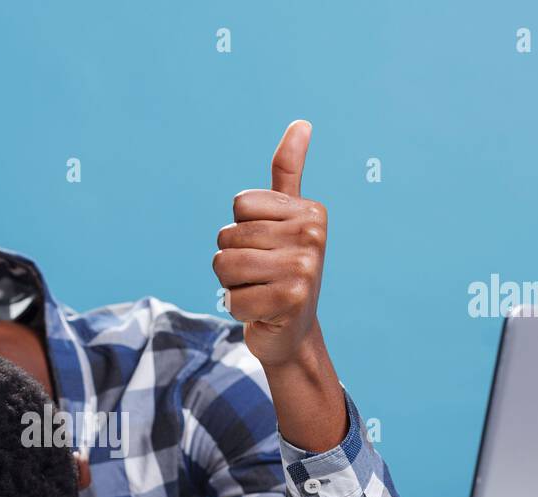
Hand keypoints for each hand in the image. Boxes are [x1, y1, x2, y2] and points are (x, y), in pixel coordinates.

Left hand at [213, 120, 325, 369]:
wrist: (293, 333)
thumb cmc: (282, 271)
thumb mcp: (285, 218)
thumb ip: (289, 172)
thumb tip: (302, 122)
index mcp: (311, 211)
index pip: (240, 204)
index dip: (241, 229)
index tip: (266, 247)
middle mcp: (313, 236)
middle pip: (228, 236)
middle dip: (232, 261)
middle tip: (261, 276)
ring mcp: (305, 268)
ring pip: (224, 265)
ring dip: (231, 285)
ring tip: (258, 292)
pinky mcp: (290, 300)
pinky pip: (231, 298)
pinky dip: (237, 309)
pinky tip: (261, 312)